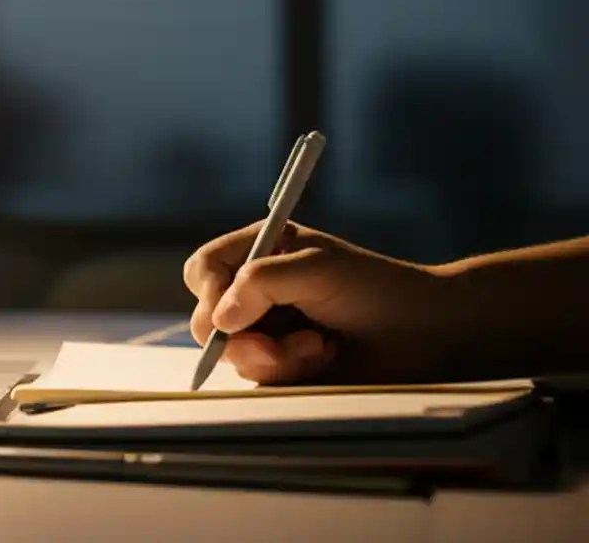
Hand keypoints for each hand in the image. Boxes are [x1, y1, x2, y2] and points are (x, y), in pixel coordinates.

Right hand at [184, 221, 451, 383]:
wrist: (426, 335)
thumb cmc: (376, 290)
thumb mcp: (316, 269)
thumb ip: (261, 281)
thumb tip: (218, 319)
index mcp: (260, 251)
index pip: (204, 268)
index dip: (208, 292)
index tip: (229, 314)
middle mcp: (256, 291)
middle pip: (207, 317)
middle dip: (242, 335)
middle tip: (275, 341)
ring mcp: (267, 330)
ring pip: (234, 354)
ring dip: (275, 355)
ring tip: (318, 347)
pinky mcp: (282, 366)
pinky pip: (258, 379)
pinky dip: (289, 372)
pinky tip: (323, 359)